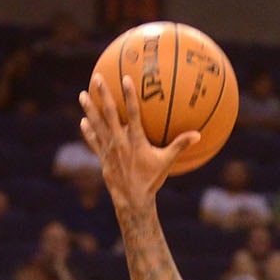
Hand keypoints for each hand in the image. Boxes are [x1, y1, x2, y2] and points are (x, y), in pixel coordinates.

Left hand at [79, 71, 197, 210]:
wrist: (133, 202)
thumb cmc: (151, 181)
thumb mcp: (166, 163)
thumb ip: (180, 146)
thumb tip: (198, 135)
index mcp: (136, 141)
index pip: (133, 114)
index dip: (129, 95)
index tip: (125, 78)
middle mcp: (120, 142)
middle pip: (110, 114)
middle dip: (103, 95)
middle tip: (97, 78)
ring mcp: (109, 150)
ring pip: (97, 125)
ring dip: (89, 109)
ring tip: (82, 94)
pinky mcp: (103, 159)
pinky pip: (94, 142)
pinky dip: (89, 132)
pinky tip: (83, 122)